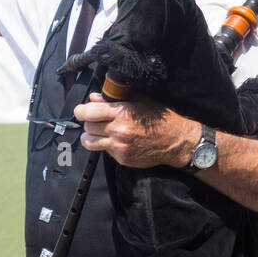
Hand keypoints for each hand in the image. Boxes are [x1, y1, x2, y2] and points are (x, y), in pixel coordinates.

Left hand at [75, 92, 197, 168]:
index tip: (82, 111)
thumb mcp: (141, 102)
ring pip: (89, 142)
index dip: (81, 110)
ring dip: (92, 136)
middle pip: (87, 127)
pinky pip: (105, 151)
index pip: (88, 112)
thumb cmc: (161, 120)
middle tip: (97, 120)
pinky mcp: (122, 158)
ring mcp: (119, 147)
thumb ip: (116, 99)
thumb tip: (95, 98)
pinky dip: (107, 146)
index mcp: (121, 113)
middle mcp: (118, 131)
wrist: (176, 142)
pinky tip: (119, 141)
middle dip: (90, 122)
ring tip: (100, 133)